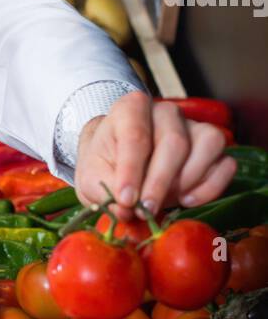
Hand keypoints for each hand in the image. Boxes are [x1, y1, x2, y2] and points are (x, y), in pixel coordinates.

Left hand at [74, 91, 235, 221]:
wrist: (119, 160)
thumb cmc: (105, 164)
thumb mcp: (92, 178)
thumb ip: (105, 191)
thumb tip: (127, 209)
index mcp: (130, 109)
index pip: (136, 136)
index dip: (131, 171)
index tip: (125, 199)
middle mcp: (165, 112)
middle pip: (174, 142)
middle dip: (160, 182)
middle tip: (146, 209)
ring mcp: (193, 126)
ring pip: (207, 146)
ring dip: (187, 181)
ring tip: (166, 200)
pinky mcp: (212, 146)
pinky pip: (225, 164)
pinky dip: (210, 187)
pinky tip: (187, 199)